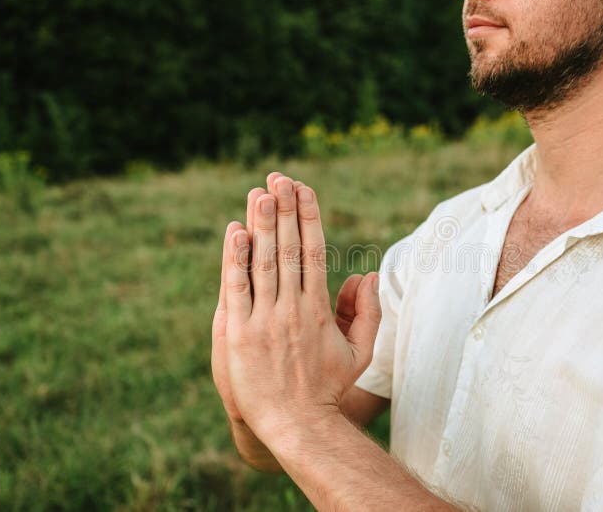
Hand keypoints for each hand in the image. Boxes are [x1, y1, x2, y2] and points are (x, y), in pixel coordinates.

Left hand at [212, 172, 381, 452]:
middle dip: (284, 210)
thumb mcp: (360, 354)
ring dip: (262, 225)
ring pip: (263, 262)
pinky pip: (236, 289)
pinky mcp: (239, 334)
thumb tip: (366, 275)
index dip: (308, 218)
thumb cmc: (329, 390)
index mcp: (319, 310)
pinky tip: (235, 232)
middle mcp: (292, 309)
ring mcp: (264, 320)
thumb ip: (367, 313)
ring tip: (260, 192)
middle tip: (280, 178)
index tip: (303, 190)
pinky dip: (235, 259)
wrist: (297, 425)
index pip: (314, 252)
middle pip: (289, 249)